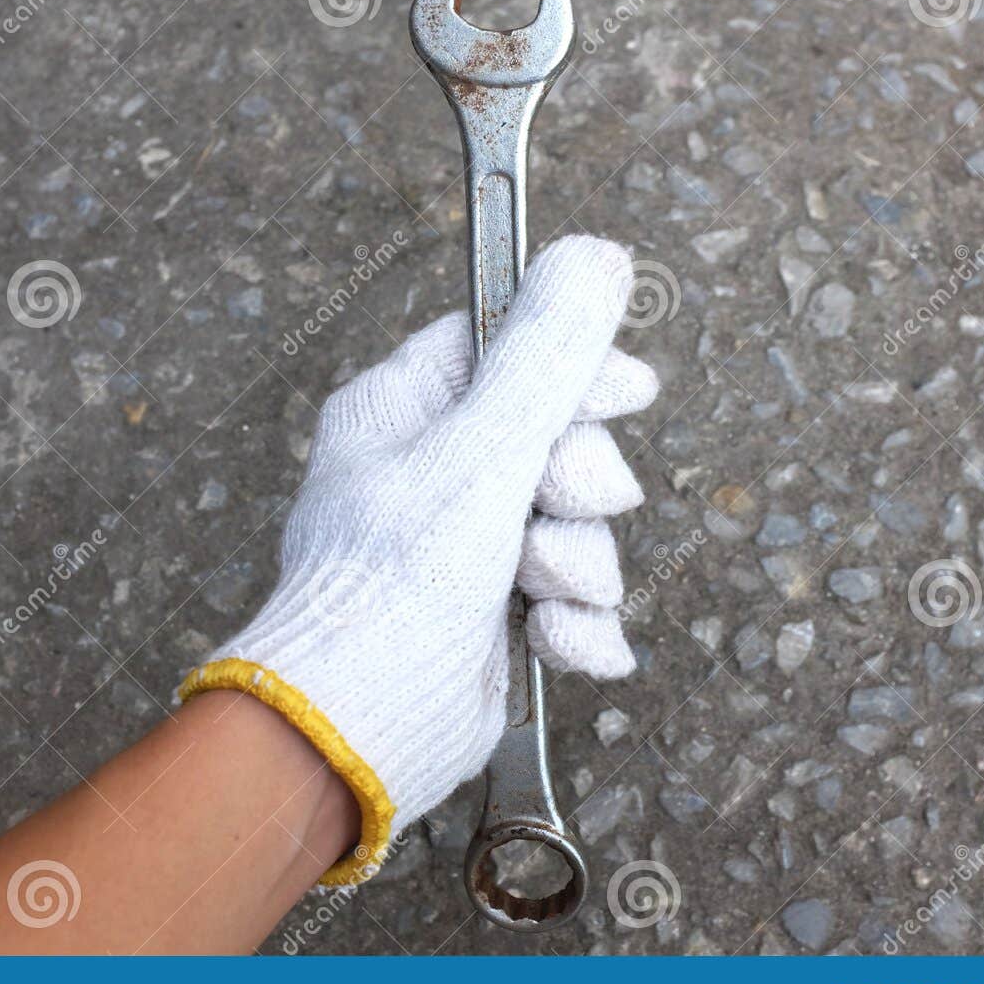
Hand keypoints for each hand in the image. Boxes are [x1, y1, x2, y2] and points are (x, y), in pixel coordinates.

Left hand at [180, 235, 657, 883]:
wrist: (359, 731)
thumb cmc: (391, 588)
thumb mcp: (479, 451)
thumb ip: (546, 355)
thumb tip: (596, 253)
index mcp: (402, 411)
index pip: (506, 346)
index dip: (574, 366)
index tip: (625, 390)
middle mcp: (433, 473)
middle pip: (559, 438)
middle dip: (577, 484)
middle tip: (556, 504)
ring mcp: (466, 549)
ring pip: (578, 527)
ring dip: (578, 564)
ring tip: (537, 590)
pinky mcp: (497, 619)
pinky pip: (576, 602)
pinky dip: (577, 627)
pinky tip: (556, 644)